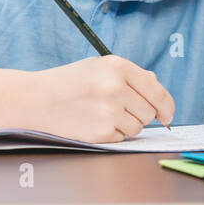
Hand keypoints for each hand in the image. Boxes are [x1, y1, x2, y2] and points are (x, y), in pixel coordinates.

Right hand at [29, 55, 174, 142]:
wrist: (37, 98)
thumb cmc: (70, 81)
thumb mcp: (99, 67)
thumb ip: (130, 75)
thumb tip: (157, 84)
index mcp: (119, 67)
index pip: (158, 92)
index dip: (167, 107)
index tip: (167, 115)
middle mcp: (117, 88)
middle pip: (149, 112)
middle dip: (140, 114)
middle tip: (119, 108)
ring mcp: (109, 111)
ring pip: (137, 127)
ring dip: (126, 124)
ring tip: (102, 113)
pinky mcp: (101, 132)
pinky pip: (121, 138)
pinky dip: (112, 133)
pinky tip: (93, 122)